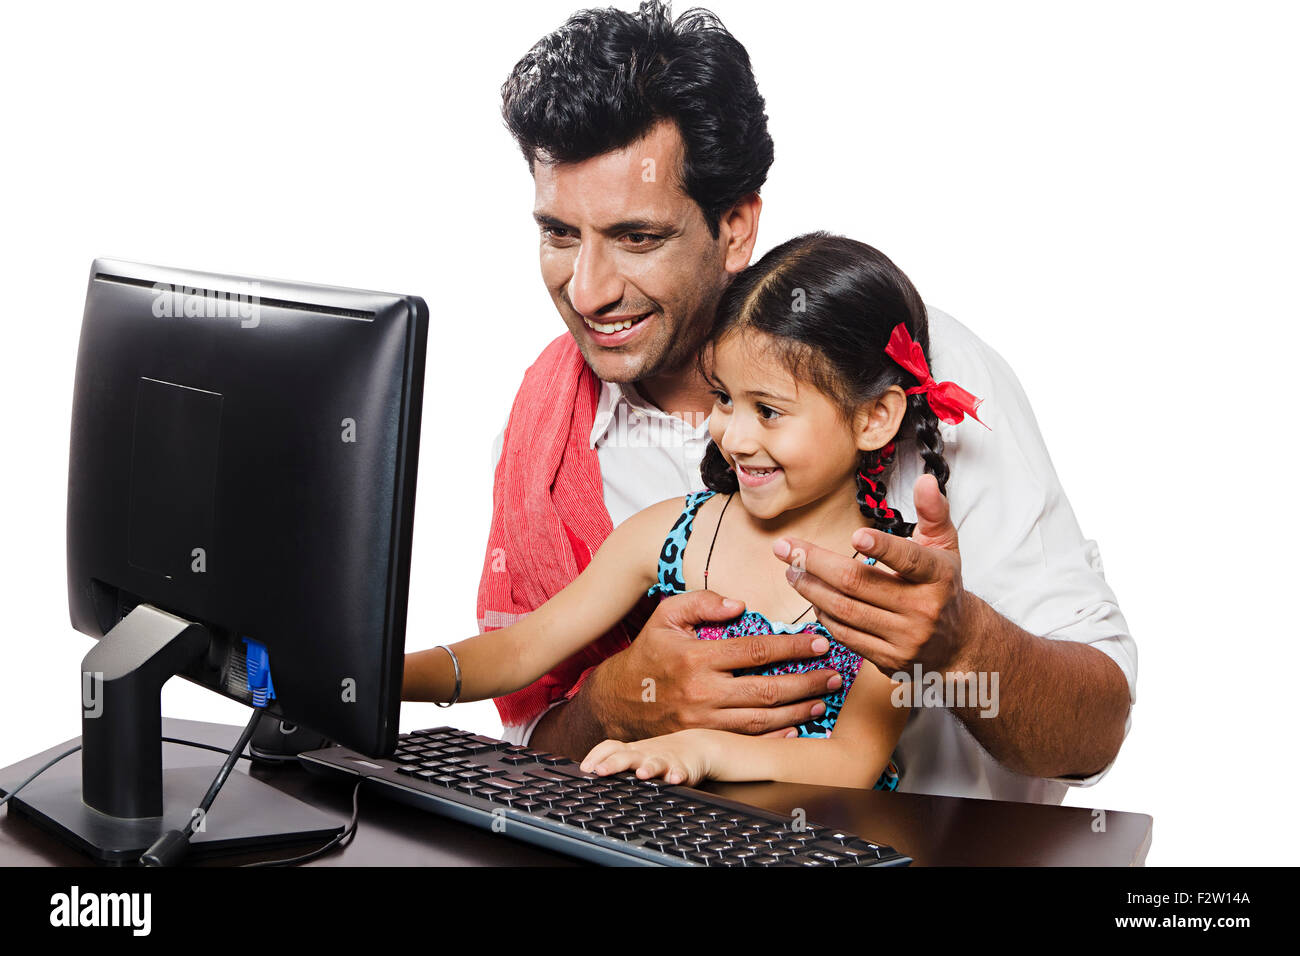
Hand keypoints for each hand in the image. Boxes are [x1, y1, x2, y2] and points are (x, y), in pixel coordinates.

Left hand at [580, 729, 723, 786]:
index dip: (596, 756)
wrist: (695, 747)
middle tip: (600, 771)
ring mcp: (664, 760)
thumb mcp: (636, 755)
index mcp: (632, 751)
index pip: (610, 747)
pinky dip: (678, 775)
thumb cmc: (658, 754)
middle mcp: (645, 754)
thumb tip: (587, 773)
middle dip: (613, 763)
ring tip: (641, 775)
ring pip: (654, 763)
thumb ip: (616, 761)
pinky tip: (675, 779)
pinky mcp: (682, 768)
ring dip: (648, 768)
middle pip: (626, 756)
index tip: (584, 769)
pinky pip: (680, 772)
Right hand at [582, 589, 842, 740]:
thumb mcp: (665, 616)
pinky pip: (746, 742)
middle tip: (833, 675)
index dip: (792, 646)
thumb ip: (701, 602)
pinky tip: (797, 729)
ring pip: (762, 721)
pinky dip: (775, 738)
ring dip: (798, 712)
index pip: (755, 651)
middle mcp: (702, 693)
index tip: (819, 641)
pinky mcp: (703, 741)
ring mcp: (703, 723)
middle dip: (806, 682)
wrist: (617, 701)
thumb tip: (739, 603)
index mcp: (696, 658)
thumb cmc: (647, 653)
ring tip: (822, 700)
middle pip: (767, 690)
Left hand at [774, 473, 971, 674]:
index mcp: (938, 576)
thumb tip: (924, 480)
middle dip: (815, 563)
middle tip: (786, 548)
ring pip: (845, 610)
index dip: (882, 547)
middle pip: (858, 583)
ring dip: (810, 589)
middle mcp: (923, 608)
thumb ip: (933, 512)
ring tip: (791, 570)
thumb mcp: (945, 547)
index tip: (855, 534)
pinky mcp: (889, 659)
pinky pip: (845, 635)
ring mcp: (905, 638)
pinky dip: (823, 615)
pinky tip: (812, 598)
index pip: (909, 559)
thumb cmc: (943, 586)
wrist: (958, 644)